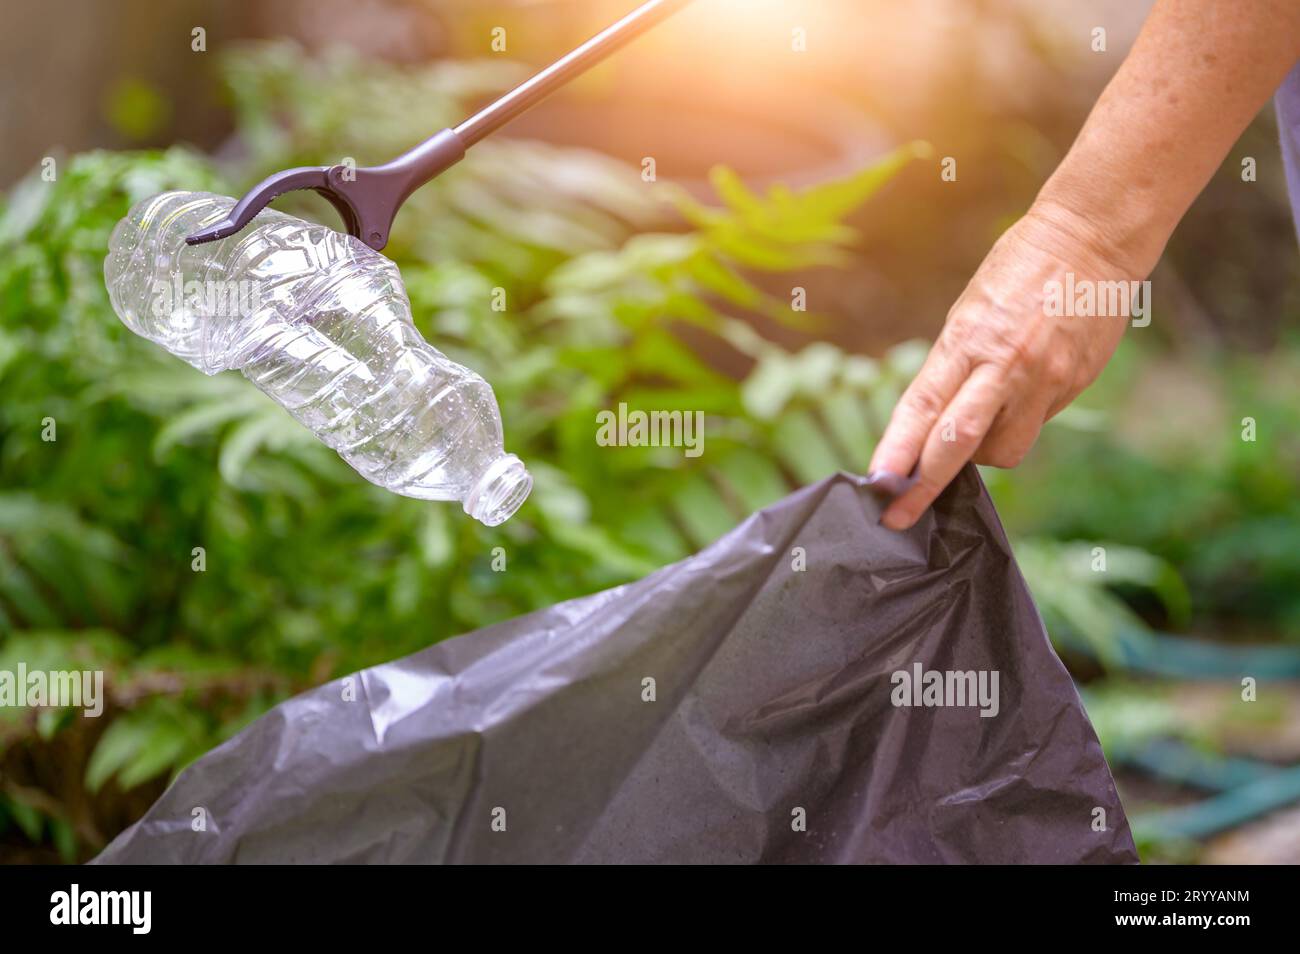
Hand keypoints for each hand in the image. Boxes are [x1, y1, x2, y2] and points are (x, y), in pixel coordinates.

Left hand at [869, 201, 1138, 529]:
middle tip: (898, 518)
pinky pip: (1036, 426)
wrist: (1092, 236)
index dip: (897, 451)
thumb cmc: (1016, 270)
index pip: (922, 407)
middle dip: (924, 487)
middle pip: (957, 443)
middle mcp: (1004, 365)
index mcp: (967, 340)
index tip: (876, 484)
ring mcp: (1043, 380)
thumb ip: (953, 369)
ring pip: (1003, 451)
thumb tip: (937, 424)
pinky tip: (1021, 392)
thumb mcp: (968, 312)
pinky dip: (1017, 425)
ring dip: (981, 455)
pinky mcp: (1073, 386)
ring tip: (981, 421)